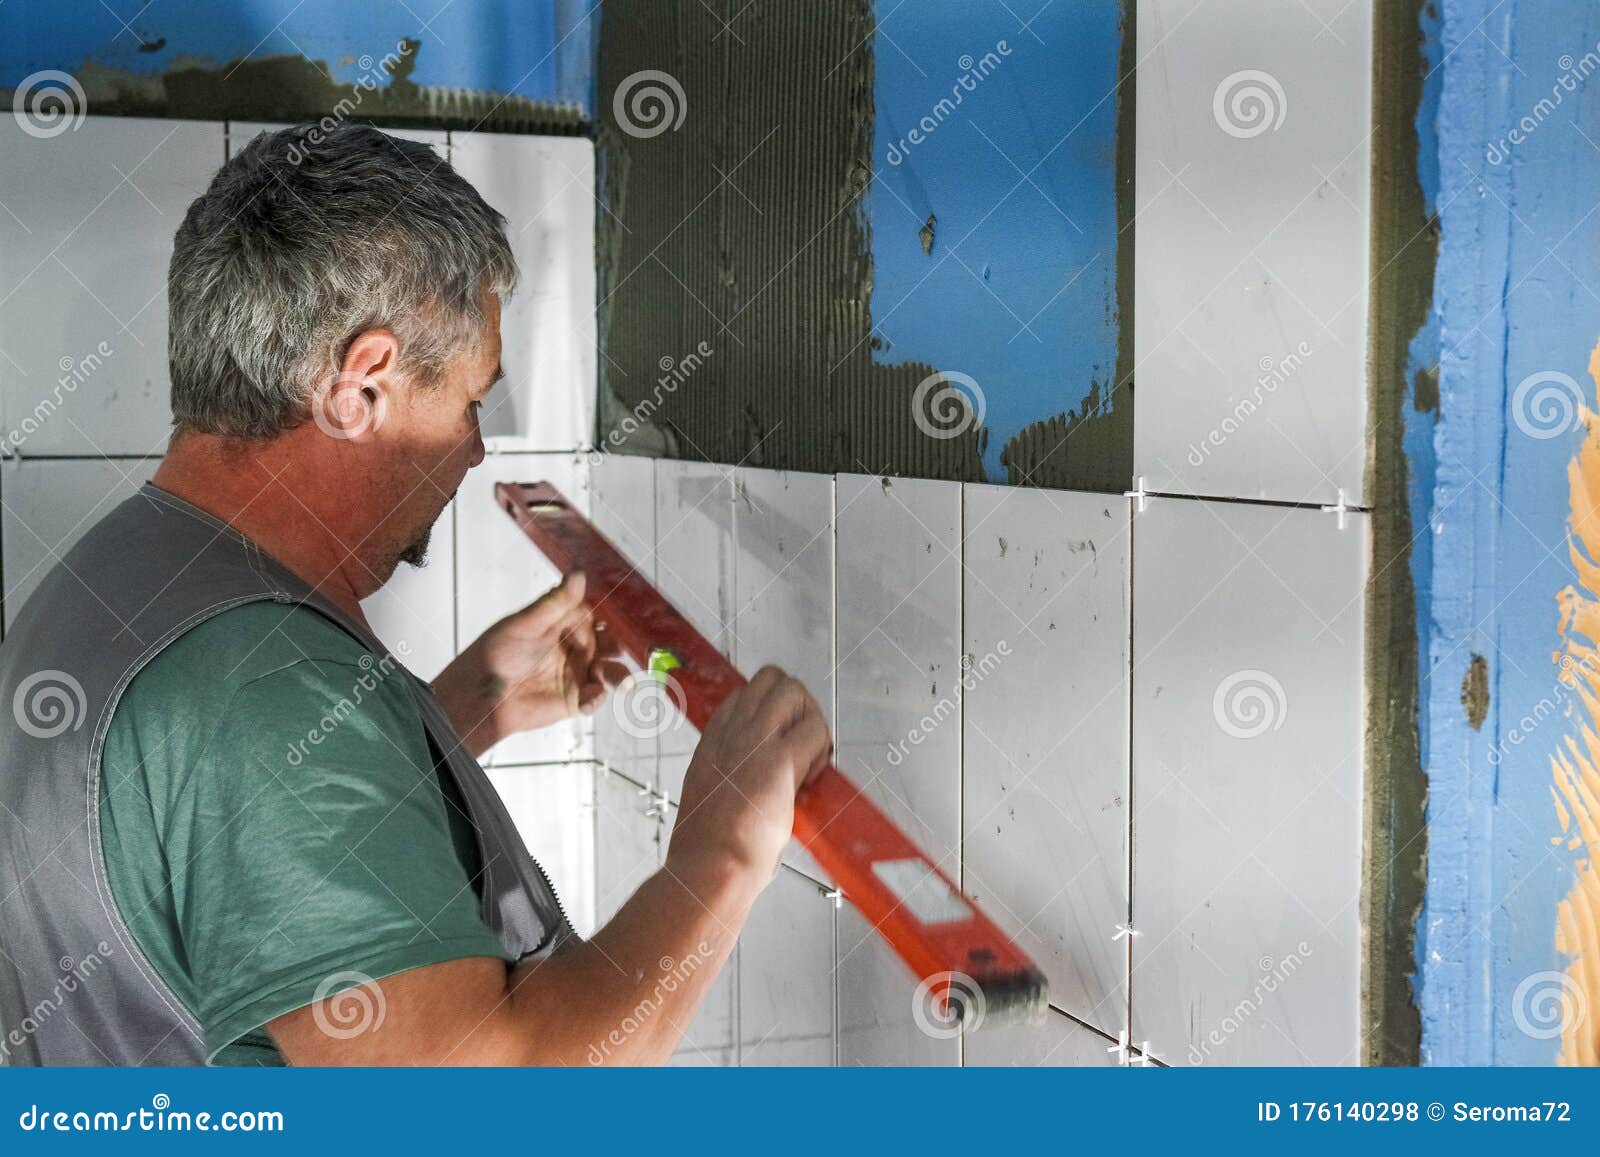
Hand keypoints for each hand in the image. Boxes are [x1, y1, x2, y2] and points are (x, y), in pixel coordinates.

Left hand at [432, 572, 626, 757]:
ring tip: (625, 683)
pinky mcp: (575, 700)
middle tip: (619, 649)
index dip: (612, 615)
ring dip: (620, 676)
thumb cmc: (497, 654)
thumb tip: (578, 575)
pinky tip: (589, 698)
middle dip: (620, 646)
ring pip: (610, 672)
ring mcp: (578, 674)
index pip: (597, 615)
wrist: (482, 696)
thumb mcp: (526, 624)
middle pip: (610, 644)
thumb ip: (555, 603)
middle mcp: (577, 648)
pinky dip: (596, 699)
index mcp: (566, 624)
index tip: (627, 616)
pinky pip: (595, 699)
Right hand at [666, 666, 831, 888]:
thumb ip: (730, 780)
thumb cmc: (709, 850)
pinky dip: (822, 748)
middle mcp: (730, 733)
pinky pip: (816, 729)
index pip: (743, 697)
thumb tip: (755, 786)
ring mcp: (753, 741)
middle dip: (795, 703)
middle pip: (769, 679)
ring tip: (809, 758)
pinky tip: (811, 779)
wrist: (709, 867)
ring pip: (793, 690)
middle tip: (801, 742)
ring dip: (810, 718)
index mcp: (710, 743)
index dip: (770, 714)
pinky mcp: (779, 759)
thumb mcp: (708, 800)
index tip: (779, 744)